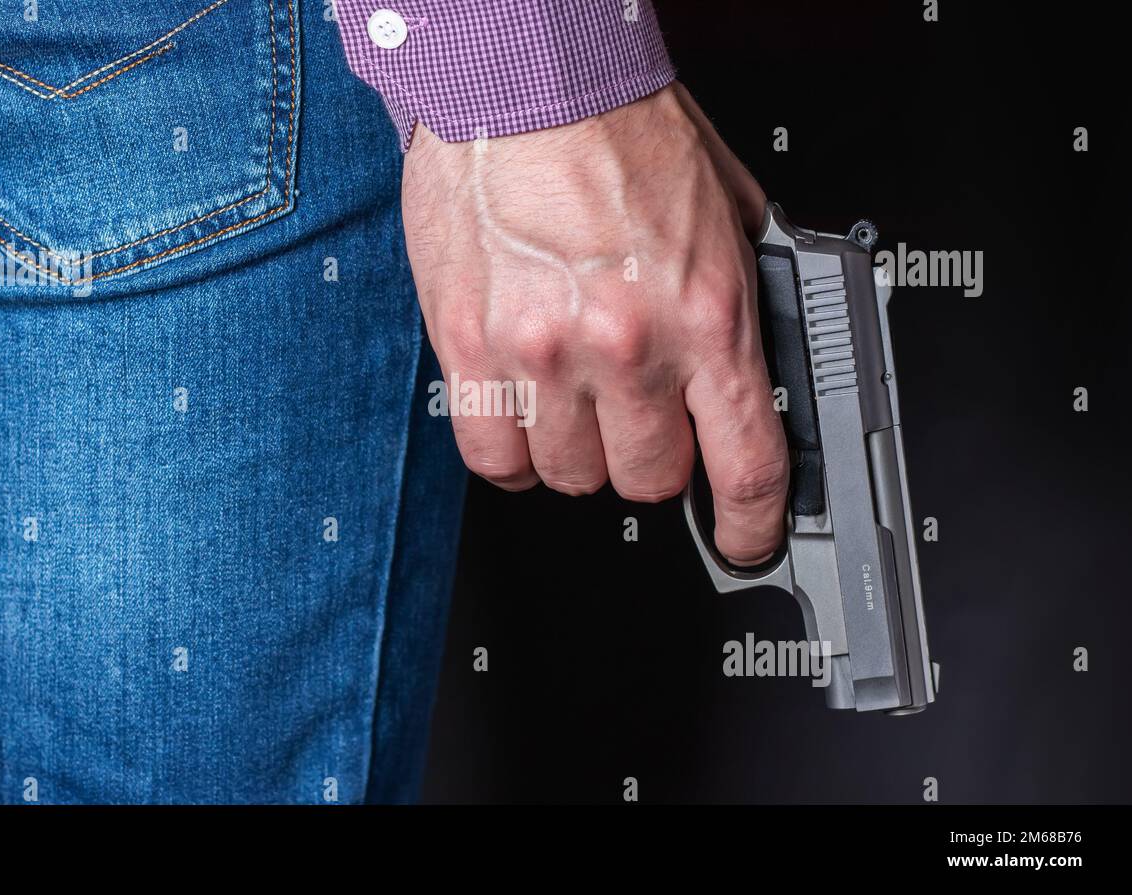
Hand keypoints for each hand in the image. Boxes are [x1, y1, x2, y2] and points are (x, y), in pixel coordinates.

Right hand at [401, 83, 788, 563]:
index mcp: (706, 314)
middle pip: (648, 480)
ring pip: (569, 474)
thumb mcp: (724, 209)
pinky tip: (523, 418)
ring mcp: (544, 354)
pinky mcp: (472, 348)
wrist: (523, 76)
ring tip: (574, 404)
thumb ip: (743, 293)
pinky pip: (493, 457)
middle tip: (640, 423)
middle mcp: (627, 345)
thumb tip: (760, 352)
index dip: (749, 523)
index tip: (742, 538)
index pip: (744, 463)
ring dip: (578, 452)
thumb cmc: (618, 127)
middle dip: (652, 463)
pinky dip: (512, 455)